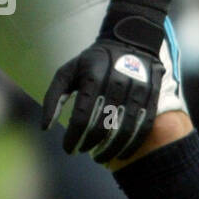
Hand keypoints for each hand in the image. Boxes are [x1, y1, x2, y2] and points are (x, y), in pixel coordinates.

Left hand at [41, 17, 164, 162]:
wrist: (129, 40)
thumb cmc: (92, 62)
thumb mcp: (67, 72)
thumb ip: (53, 98)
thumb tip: (45, 127)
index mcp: (93, 75)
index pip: (82, 116)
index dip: (74, 137)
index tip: (68, 149)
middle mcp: (117, 80)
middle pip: (103, 124)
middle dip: (90, 144)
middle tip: (83, 151)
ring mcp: (138, 87)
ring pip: (125, 128)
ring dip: (111, 149)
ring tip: (100, 158)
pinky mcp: (153, 93)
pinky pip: (143, 125)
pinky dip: (132, 144)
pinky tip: (121, 153)